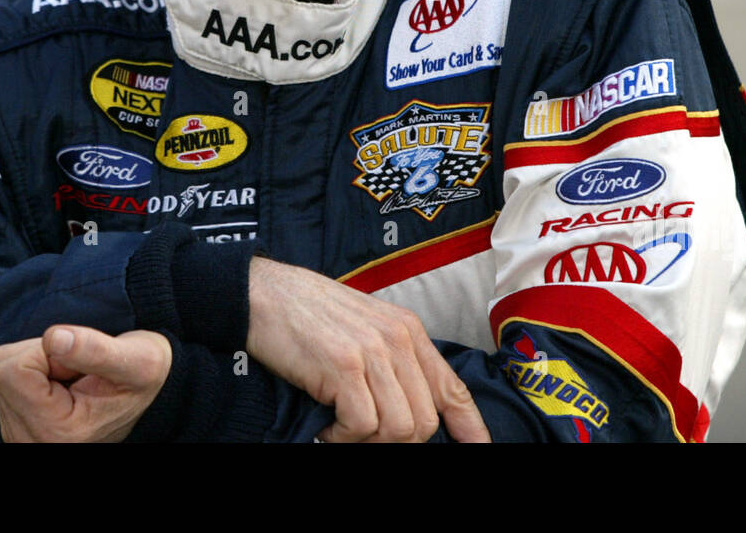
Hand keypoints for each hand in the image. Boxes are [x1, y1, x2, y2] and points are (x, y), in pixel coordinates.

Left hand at [0, 325, 171, 441]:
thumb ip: (94, 349)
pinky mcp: (13, 425)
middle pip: (3, 370)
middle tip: (77, 371)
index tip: (79, 365)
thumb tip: (53, 337)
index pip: (12, 370)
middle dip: (40, 357)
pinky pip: (5, 379)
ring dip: (37, 364)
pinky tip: (61, 385)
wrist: (149, 392)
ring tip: (73, 378)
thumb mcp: (136, 360)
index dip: (46, 353)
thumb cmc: (144, 374)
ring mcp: (18, 435)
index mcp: (55, 431)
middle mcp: (29, 440)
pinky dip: (32, 373)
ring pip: (2, 371)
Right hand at [246, 257, 489, 442]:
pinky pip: (362, 427)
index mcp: (409, 330)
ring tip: (339, 425)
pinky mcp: (345, 366)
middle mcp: (398, 339)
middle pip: (424, 422)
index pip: (452, 388)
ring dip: (366, 441)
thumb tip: (411, 413)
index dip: (470, 428)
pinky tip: (324, 424)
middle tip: (360, 433)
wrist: (265, 294)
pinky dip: (341, 437)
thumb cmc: (310, 316)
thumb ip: (394, 362)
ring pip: (398, 429)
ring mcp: (373, 352)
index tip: (480, 450)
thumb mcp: (365, 330)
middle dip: (395, 442)